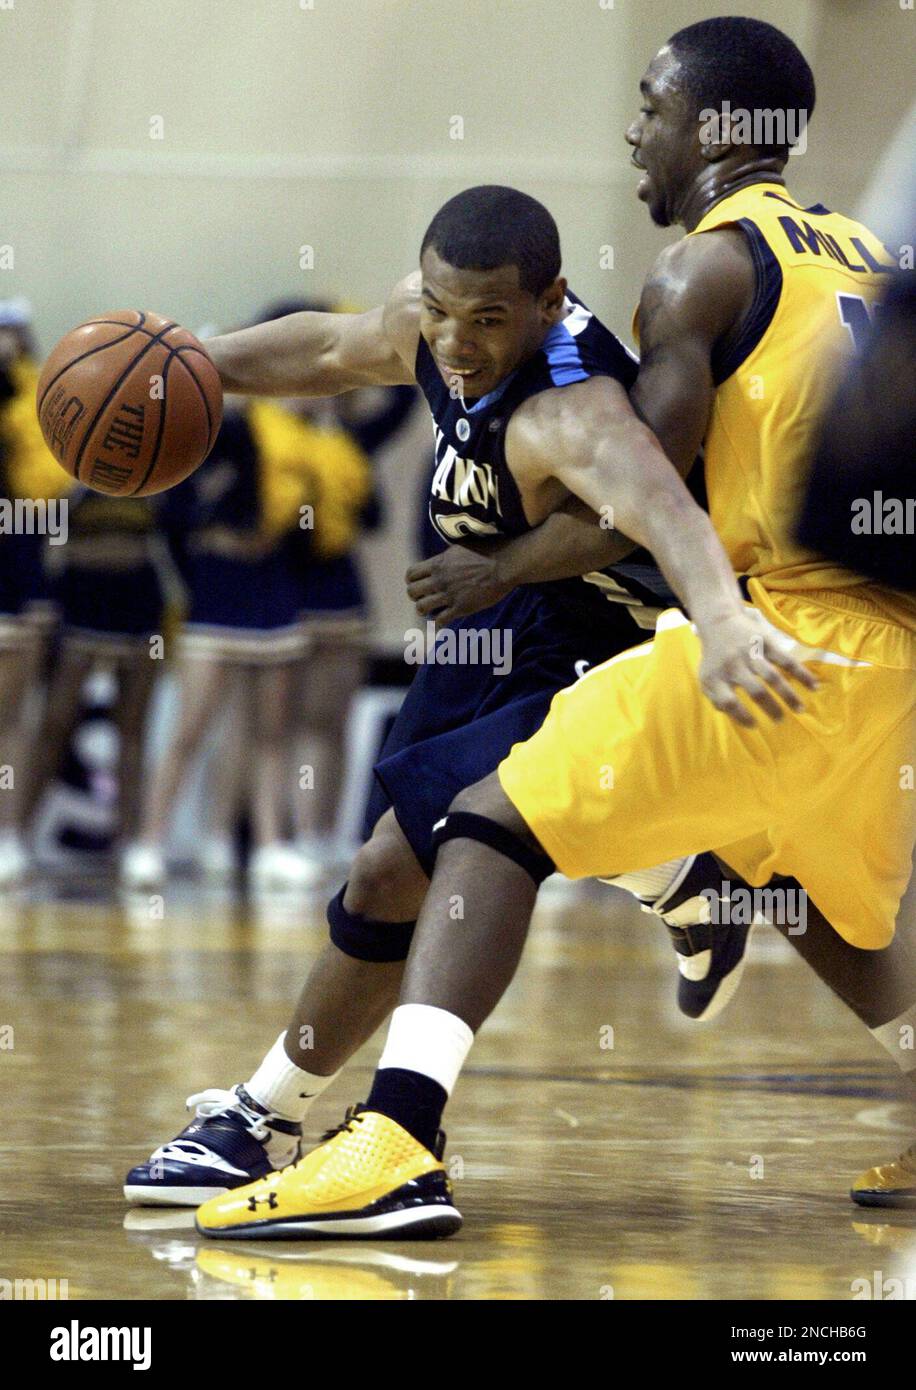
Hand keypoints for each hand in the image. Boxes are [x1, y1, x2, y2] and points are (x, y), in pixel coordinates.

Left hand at [405, 541, 511, 626]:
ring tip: (430, 610)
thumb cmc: (486, 551)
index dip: (411, 580)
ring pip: (422, 608)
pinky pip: (441, 620)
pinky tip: (442, 622)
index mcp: (438, 564)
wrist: (504, 565)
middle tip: (423, 597)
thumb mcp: (460, 547)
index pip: (411, 574)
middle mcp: (439, 579)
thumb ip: (446, 557)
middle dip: (415, 596)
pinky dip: (439, 623)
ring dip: (424, 610)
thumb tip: (440, 559)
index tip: (418, 583)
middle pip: (412, 592)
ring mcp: (449, 595)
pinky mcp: (461, 608)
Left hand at [697, 608, 819, 726]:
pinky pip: (786, 660)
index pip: (729, 702)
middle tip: (780, 720)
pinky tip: (814, 686)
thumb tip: (736, 718)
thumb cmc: (715, 659)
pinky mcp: (765, 643)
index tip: (755, 725)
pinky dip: (802, 674)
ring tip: (800, 710)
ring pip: (773, 677)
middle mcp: (733, 666)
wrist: (719, 623)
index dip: (742, 717)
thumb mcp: (707, 679)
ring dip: (789, 695)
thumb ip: (716, 700)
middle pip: (756, 691)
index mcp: (716, 677)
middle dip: (771, 709)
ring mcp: (750, 654)